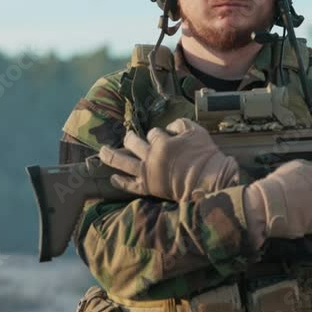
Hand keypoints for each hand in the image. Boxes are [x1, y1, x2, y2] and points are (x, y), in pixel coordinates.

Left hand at [99, 118, 239, 201]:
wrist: (209, 180)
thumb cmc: (204, 155)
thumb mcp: (196, 131)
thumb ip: (180, 124)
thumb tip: (169, 128)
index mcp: (162, 141)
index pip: (152, 133)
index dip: (157, 134)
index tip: (164, 138)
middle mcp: (151, 156)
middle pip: (132, 142)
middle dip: (129, 139)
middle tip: (128, 138)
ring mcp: (147, 172)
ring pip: (123, 162)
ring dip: (111, 156)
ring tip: (102, 152)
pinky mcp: (149, 187)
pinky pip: (130, 185)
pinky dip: (120, 181)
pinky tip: (113, 177)